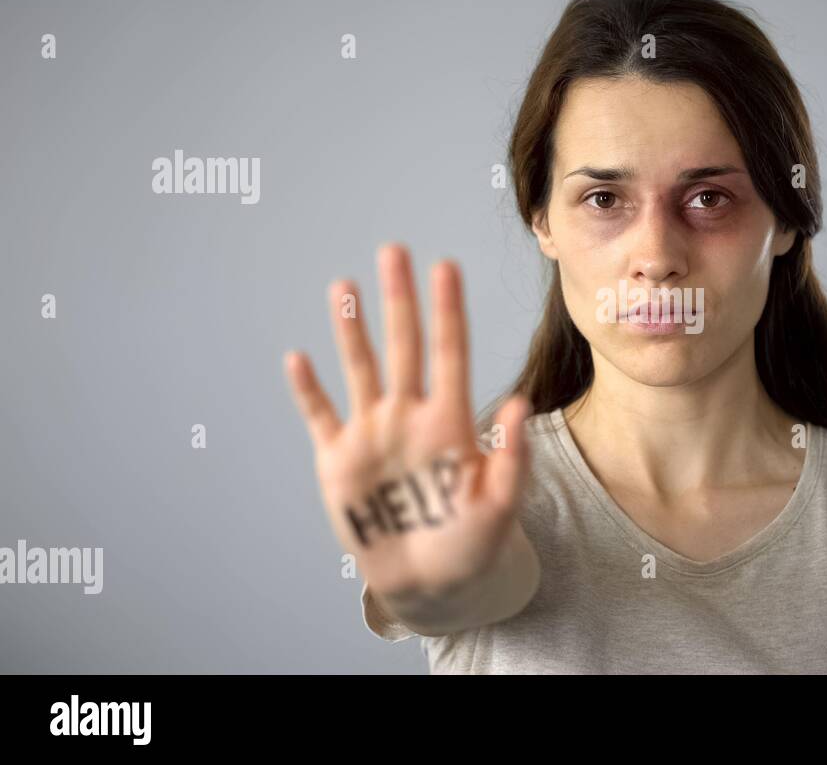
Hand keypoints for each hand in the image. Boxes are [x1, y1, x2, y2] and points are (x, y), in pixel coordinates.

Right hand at [284, 244, 531, 598]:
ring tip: (344, 286)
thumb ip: (511, 457)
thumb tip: (521, 405)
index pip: (449, 353)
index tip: (446, 267)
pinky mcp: (340, 460)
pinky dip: (309, 390)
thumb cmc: (472, 544)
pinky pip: (321, 416)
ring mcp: (373, 434)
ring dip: (351, 329)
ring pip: (361, 369)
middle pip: (403, 346)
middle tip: (394, 251)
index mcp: (451, 421)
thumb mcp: (500, 506)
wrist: (431, 582)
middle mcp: (410, 415)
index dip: (447, 311)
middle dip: (400, 299)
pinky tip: (298, 358)